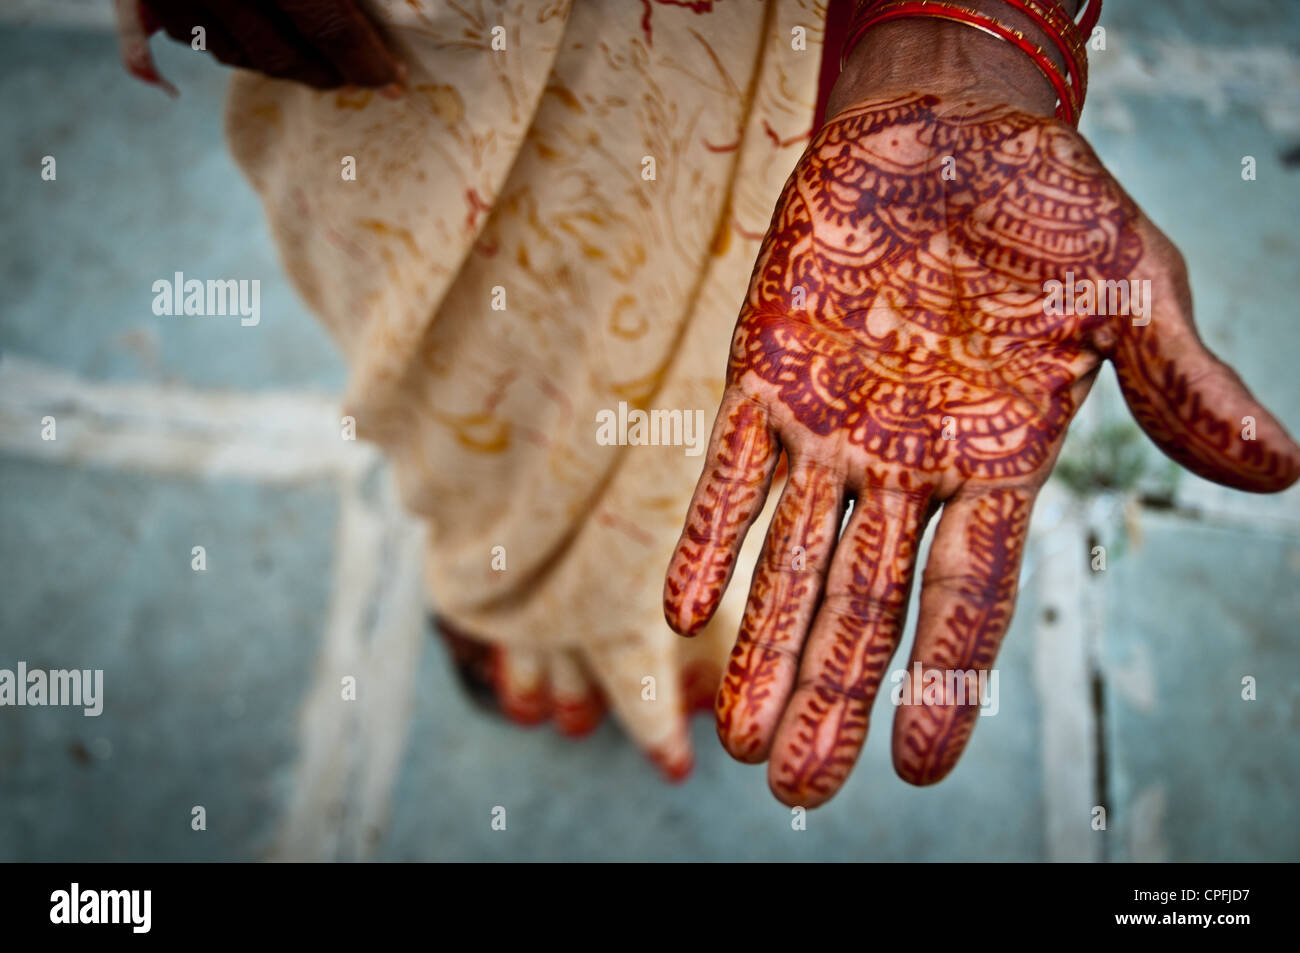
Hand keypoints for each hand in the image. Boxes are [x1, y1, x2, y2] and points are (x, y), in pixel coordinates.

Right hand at [112, 0, 403, 94]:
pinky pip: (192, 38)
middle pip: (283, 56)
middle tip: (357, 78)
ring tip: (315, 65)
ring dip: (281, 68)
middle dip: (327, 74)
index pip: (332, 29)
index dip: (367, 62)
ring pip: (237, 55)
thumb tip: (375, 4)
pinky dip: (232, 48)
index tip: (393, 84)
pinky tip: (260, 46)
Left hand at [664, 93, 1299, 807]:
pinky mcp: (767, 379)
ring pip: (792, 562)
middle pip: (865, 607)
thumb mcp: (1130, 290)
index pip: (968, 598)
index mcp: (995, 463)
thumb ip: (1179, 384)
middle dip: (831, 695)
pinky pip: (730, 475)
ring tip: (740, 736)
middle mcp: (906, 468)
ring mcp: (832, 429)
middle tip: (796, 788)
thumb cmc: (1046, 205)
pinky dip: (708, 538)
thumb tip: (1284, 472)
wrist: (947, 126)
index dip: (942, 683)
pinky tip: (683, 612)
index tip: (917, 770)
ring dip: (765, 646)